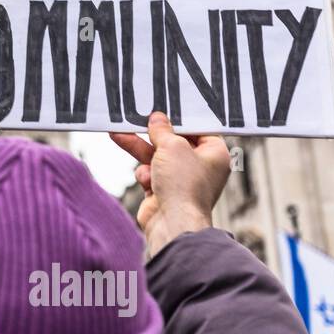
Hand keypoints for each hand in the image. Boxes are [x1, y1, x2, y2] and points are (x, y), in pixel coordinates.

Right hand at [109, 111, 230, 257]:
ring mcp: (182, 181)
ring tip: (118, 134)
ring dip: (140, 149)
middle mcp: (201, 167)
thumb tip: (157, 119)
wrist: (172, 223)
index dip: (179, 120)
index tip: (162, 110)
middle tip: (136, 120)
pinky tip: (146, 179)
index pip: (197, 130)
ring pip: (157, 157)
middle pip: (173, 143)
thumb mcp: (172, 146)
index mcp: (214, 154)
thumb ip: (162, 130)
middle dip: (152, 134)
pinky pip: (150, 174)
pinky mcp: (164, 192)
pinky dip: (145, 174)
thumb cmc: (183, 185)